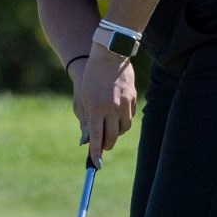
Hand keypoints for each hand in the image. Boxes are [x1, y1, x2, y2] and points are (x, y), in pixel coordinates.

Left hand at [74, 46, 135, 162]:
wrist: (109, 54)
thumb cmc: (91, 76)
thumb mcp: (83, 97)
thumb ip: (85, 118)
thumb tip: (88, 138)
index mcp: (96, 108)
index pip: (97, 136)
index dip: (96, 151)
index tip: (96, 162)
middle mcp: (112, 108)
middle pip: (113, 136)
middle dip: (108, 144)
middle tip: (104, 147)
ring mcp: (124, 103)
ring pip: (124, 128)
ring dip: (117, 133)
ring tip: (110, 130)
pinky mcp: (133, 97)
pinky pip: (130, 116)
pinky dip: (124, 120)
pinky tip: (118, 117)